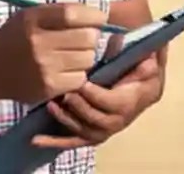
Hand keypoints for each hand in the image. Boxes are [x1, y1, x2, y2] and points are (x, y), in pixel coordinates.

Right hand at [0, 3, 106, 103]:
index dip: (94, 15)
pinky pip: (80, 78)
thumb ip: (60, 12)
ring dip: (85, 56)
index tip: (100, 17)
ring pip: (88, 58)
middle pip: (87, 37)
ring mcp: (43, 68)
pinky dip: (77, 74)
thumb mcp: (30, 15)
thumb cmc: (15, 37)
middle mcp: (38, 43)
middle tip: (83, 38)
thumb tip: (100, 15)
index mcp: (33, 19)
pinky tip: (65, 70)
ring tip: (71, 55)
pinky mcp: (47, 88)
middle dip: (91, 36)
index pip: (74, 14)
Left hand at [31, 52, 163, 149]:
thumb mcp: (147, 55)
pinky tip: (36, 139)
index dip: (96, 95)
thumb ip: (143, 50)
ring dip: (68, 121)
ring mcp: (108, 129)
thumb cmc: (142, 65)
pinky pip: (75, 141)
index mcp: (136, 99)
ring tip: (52, 106)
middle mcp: (123, 119)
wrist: (144, 80)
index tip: (82, 82)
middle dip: (80, 108)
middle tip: (65, 93)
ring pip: (86, 132)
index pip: (113, 103)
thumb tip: (129, 42)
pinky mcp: (94, 133)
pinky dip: (55, 142)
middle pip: (99, 122)